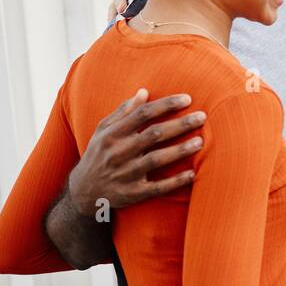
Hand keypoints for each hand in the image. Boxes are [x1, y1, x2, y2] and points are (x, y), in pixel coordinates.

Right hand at [66, 89, 203, 214]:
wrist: (84, 192)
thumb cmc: (99, 154)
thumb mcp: (103, 131)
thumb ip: (123, 112)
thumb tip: (144, 92)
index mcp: (112, 134)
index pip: (142, 114)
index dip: (166, 105)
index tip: (188, 99)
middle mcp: (118, 153)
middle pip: (153, 135)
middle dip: (180, 125)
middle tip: (202, 117)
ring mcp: (125, 174)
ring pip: (156, 159)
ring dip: (180, 150)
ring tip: (200, 142)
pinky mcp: (132, 193)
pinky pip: (157, 187)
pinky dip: (175, 181)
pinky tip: (193, 174)